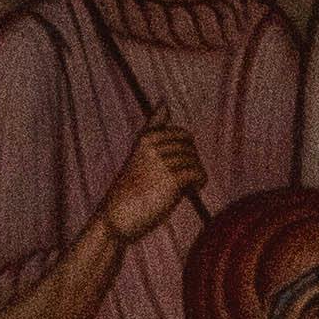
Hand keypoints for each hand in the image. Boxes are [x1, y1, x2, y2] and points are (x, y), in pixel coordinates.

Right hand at [96, 115, 203, 246]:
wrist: (119, 217)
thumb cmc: (133, 187)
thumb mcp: (141, 152)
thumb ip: (154, 128)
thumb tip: (164, 101)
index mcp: (146, 138)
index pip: (181, 134)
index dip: (185, 152)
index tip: (175, 167)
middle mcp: (153, 145)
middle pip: (190, 147)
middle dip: (191, 162)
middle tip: (181, 179)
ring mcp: (162, 161)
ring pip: (195, 160)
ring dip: (194, 175)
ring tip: (184, 188)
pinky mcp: (171, 179)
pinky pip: (198, 173)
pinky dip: (199, 183)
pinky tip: (192, 191)